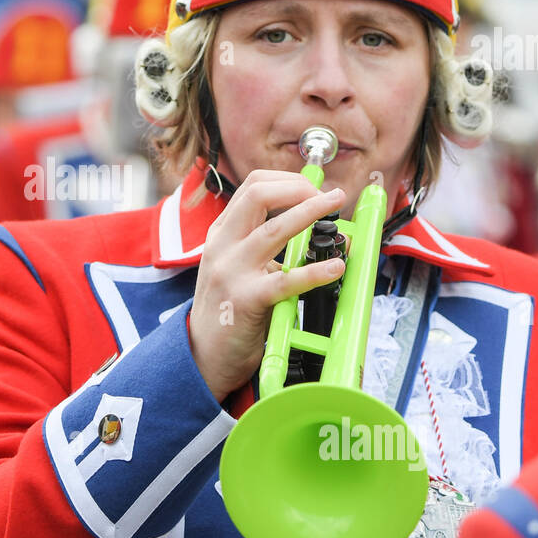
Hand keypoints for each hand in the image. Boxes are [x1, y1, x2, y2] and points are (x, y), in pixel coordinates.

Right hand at [189, 170, 344, 400]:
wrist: (202, 355)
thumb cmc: (226, 311)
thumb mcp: (234, 267)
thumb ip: (259, 246)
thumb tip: (306, 227)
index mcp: (221, 234)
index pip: (252, 187)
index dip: (288, 181)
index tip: (314, 188)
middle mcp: (223, 246)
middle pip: (259, 194)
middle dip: (299, 188)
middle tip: (328, 199)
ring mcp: (232, 271)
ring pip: (274, 229)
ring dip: (311, 212)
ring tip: (335, 207)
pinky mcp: (246, 300)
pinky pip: (285, 281)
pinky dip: (315, 272)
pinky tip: (335, 268)